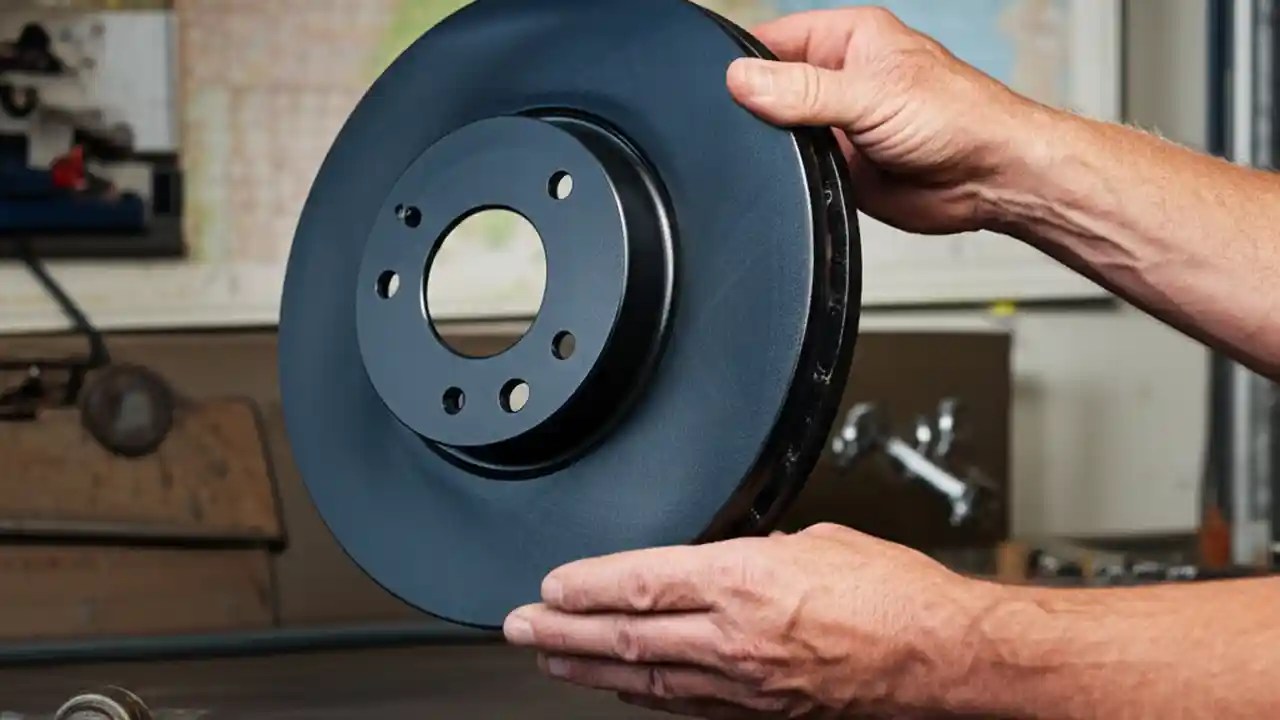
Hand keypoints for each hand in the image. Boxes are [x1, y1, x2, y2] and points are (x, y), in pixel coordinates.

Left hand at [503, 523, 997, 717]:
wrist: (941, 654)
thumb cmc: (894, 594)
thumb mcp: (817, 541)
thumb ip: (758, 552)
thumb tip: (726, 560)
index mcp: (746, 581)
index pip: (641, 584)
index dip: (585, 587)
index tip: (551, 585)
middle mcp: (736, 637)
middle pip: (627, 637)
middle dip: (563, 632)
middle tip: (519, 628)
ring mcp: (747, 683)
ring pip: (648, 677)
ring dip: (589, 670)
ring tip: (550, 661)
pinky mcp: (765, 712)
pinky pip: (688, 703)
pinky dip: (646, 695)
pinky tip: (620, 690)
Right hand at [726, 7, 1045, 234]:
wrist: (990, 178)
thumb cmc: (959, 117)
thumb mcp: (871, 93)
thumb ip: (804, 91)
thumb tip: (742, 80)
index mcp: (848, 39)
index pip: (774, 39)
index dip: (743, 60)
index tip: (721, 84)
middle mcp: (839, 78)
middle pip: (770, 87)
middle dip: (755, 107)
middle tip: (753, 126)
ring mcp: (837, 124)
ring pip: (780, 132)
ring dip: (775, 145)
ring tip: (788, 152)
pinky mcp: (839, 166)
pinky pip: (797, 170)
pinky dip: (790, 177)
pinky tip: (793, 178)